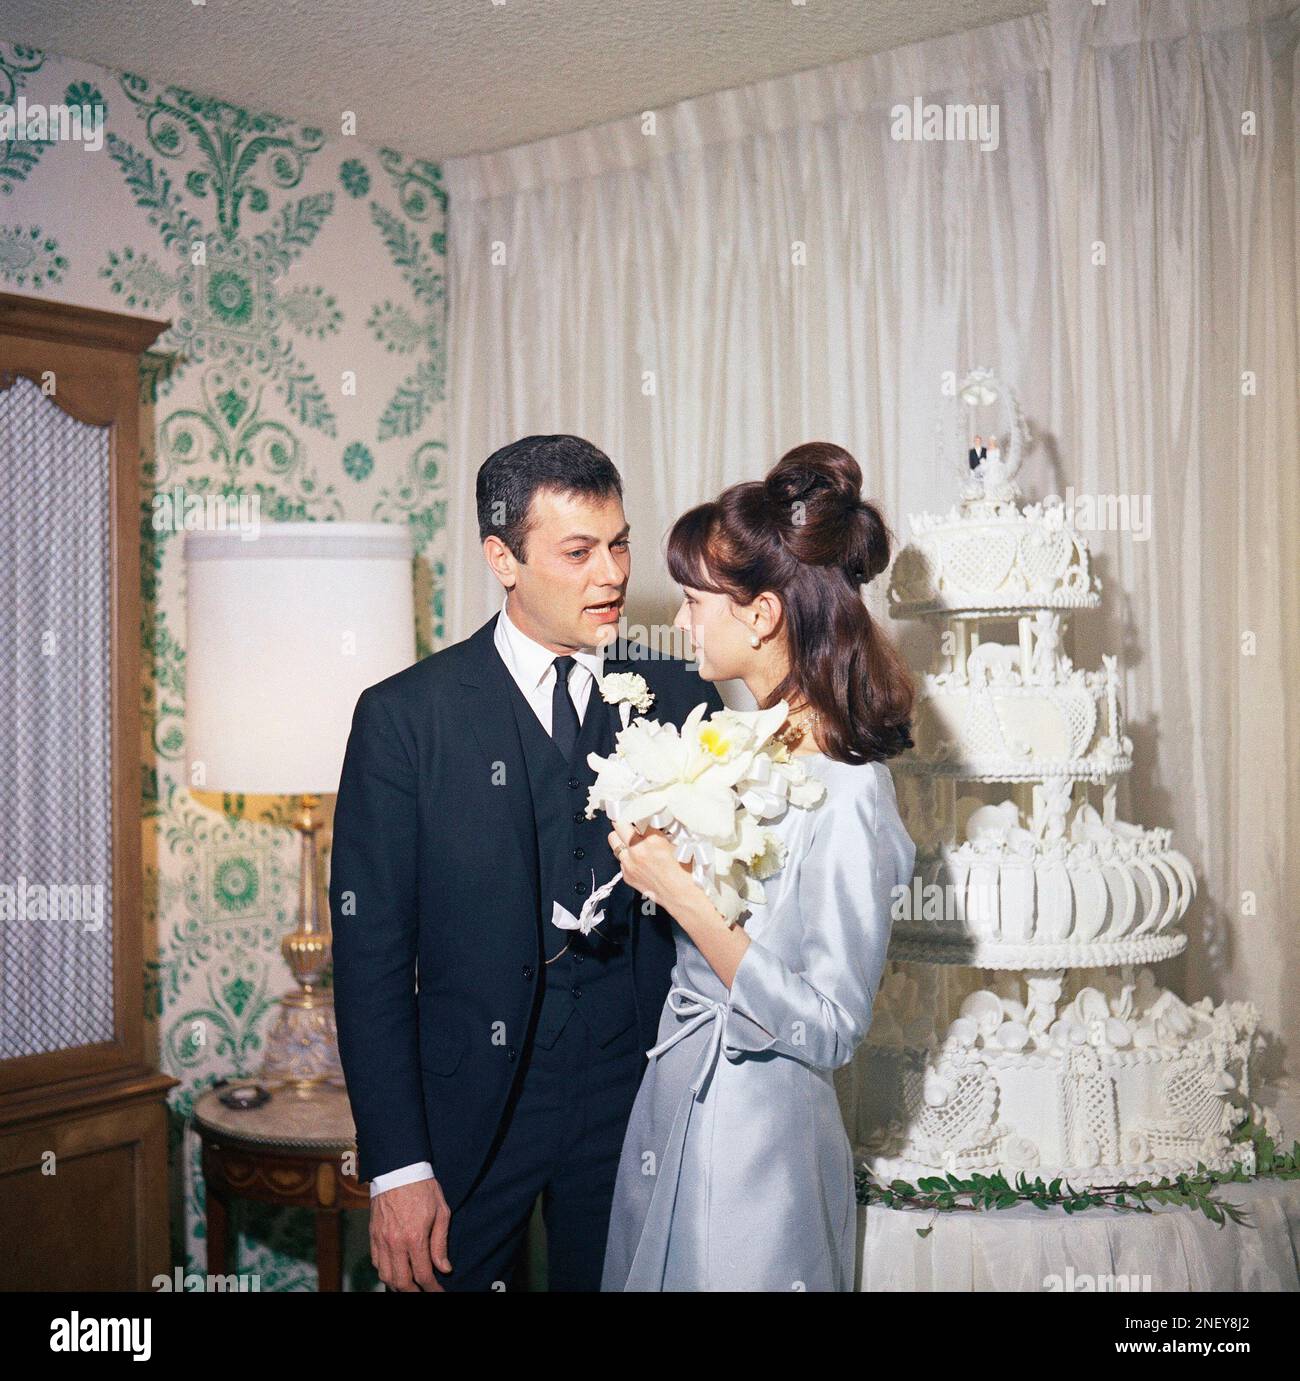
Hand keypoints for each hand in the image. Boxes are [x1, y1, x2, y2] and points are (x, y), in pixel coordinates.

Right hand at [370, 1175, 451, 1290]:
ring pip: (385, 1276)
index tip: (439, 1292)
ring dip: (398, 1285)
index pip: (423, 1274)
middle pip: (401, 1282)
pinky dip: (385, 1272)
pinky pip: (376, 1262)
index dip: (432, 1288)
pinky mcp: (373, 1235)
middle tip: (424, 1291)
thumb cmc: (423, 1188)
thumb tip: (444, 1268)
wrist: (398, 1168)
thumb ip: (440, 1243)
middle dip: (414, 1292)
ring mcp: (381, 1240)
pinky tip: (394, 1271)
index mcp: (414, 1237)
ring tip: (410, 1286)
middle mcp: (395, 1243)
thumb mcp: (441, 1212)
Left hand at [609, 819, 698, 912]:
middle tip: (629, 820)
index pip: (635, 815)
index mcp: (652, 839)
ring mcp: (628, 864)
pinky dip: (626, 856)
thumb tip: (651, 821)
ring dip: (621, 837)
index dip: (636, 811)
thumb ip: (660, 831)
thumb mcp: (677, 843)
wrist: (682, 896)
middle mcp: (636, 850)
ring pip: (613, 841)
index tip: (635, 808)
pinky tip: (638, 859)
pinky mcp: (626, 875)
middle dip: (623, 821)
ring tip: (630, 839)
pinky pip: (620, 859)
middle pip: (617, 825)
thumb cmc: (685, 871)